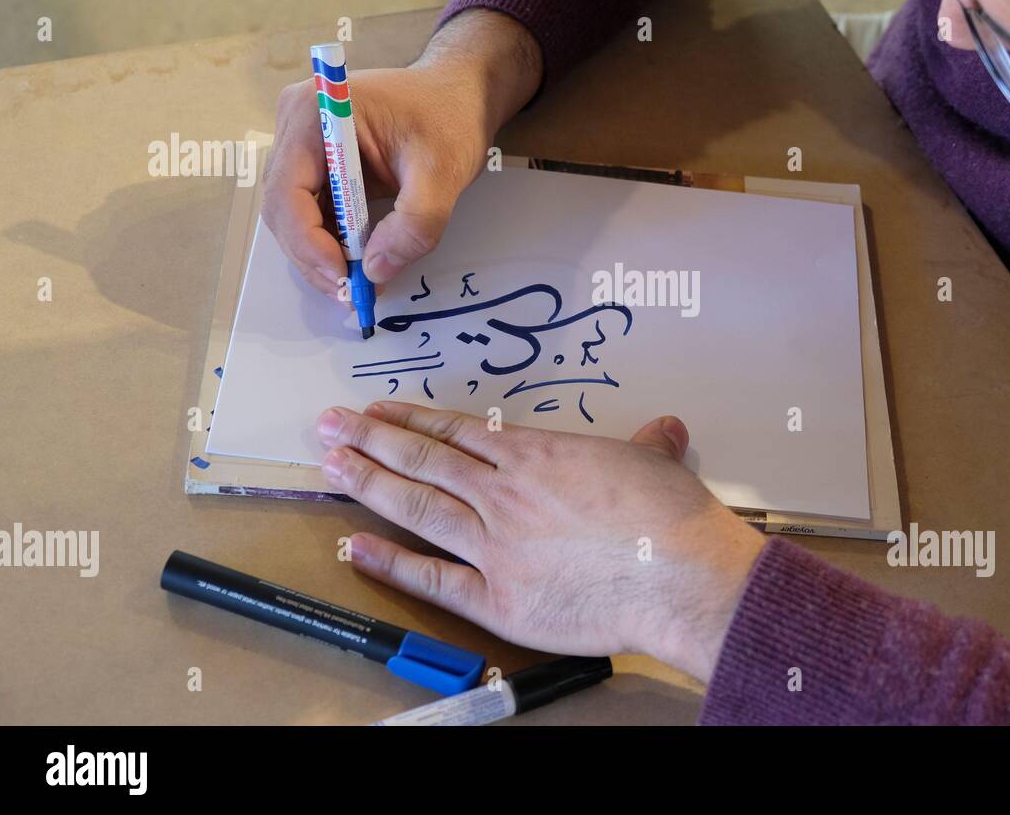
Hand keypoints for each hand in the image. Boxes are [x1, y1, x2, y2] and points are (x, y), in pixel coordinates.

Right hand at [263, 9, 541, 297]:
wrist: (459, 93)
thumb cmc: (450, 118)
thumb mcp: (443, 172)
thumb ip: (414, 223)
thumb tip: (375, 270)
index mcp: (316, 113)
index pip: (287, 191)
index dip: (308, 243)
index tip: (343, 279)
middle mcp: (296, 124)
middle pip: (284, 208)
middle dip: (315, 256)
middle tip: (350, 294)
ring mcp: (302, 142)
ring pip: (295, 215)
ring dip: (322, 253)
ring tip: (356, 284)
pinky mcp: (317, 161)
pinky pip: (313, 210)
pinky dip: (332, 241)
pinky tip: (357, 261)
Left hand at [315, 403, 766, 680]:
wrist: (680, 577)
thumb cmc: (670, 521)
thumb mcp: (657, 465)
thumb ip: (648, 445)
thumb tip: (665, 429)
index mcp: (535, 457)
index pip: (457, 432)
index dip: (412, 420)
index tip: (377, 410)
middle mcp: (502, 495)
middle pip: (424, 461)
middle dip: (371, 440)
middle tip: (329, 425)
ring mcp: (494, 547)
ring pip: (418, 507)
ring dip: (369, 484)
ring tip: (331, 466)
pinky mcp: (498, 599)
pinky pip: (433, 578)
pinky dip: (391, 563)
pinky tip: (357, 548)